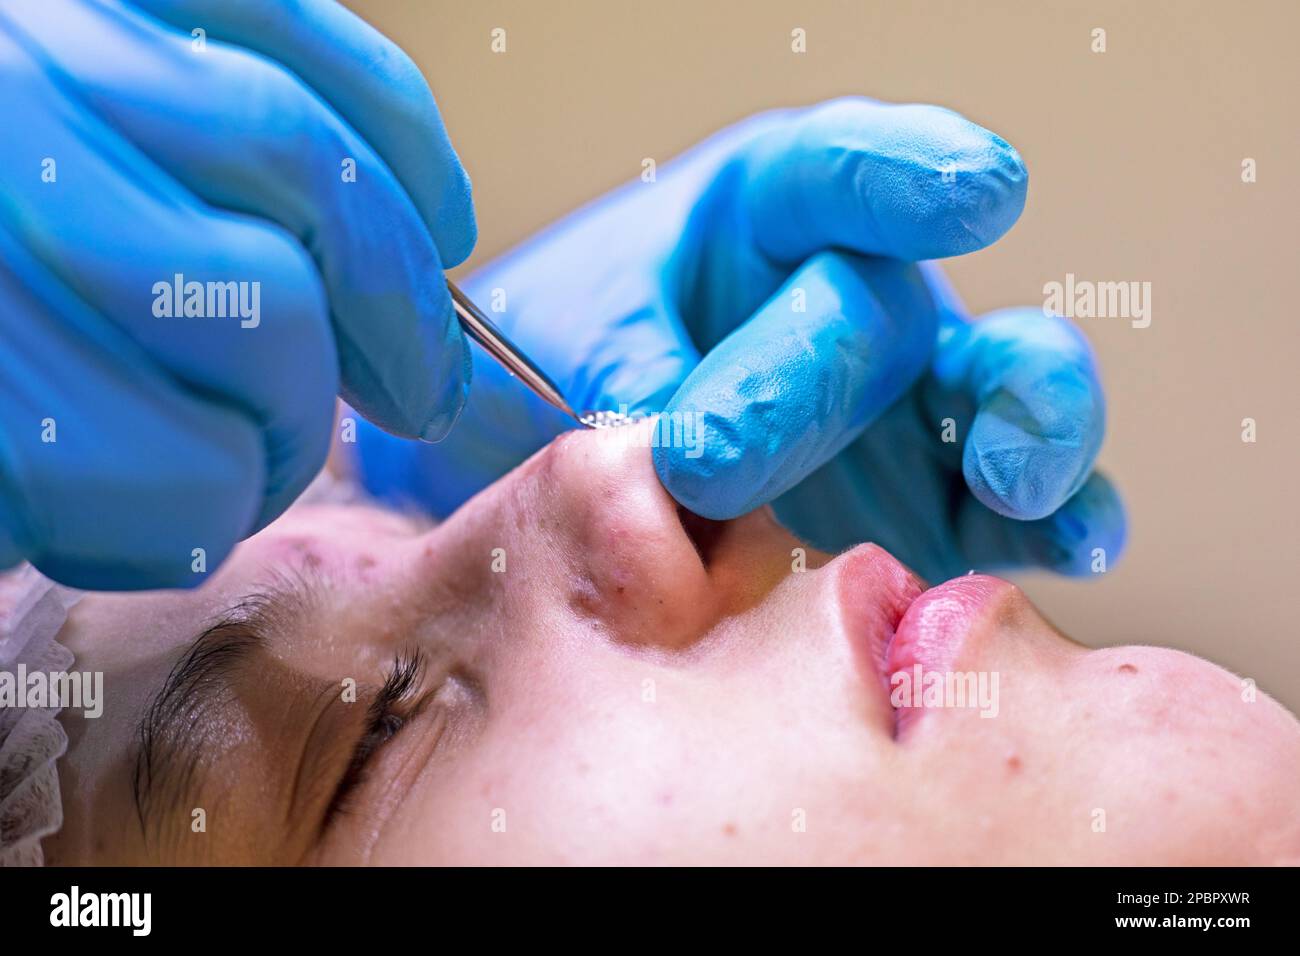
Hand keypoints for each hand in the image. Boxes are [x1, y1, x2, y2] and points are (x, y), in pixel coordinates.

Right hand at [0, 0, 473, 587]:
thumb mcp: (84, 178)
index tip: (445, 241)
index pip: (293, 51)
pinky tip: (143, 507)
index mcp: (56, 14)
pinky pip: (178, 468)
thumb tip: (418, 255)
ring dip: (289, 424)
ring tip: (243, 459)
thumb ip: (213, 171)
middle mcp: (11, 86)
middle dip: (394, 307)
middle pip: (295, 167)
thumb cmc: (6, 298)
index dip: (407, 161)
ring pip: (262, 318)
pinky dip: (197, 514)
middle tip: (411, 389)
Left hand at [357, 97, 1124, 580]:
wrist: (529, 458)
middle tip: (827, 386)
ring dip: (1027, 433)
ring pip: (989, 393)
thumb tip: (702, 452)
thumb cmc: (539, 373)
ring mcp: (884, 393)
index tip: (973, 190)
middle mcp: (837, 293)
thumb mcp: (564, 349)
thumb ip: (637, 385)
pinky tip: (1065, 543)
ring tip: (1021, 480)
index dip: (902, 178)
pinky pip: (982, 502)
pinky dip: (1026, 526)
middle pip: (893, 304)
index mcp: (752, 215)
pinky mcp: (904, 485)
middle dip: (856, 367)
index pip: (831, 174)